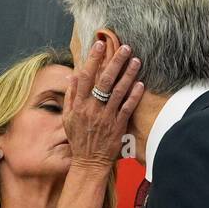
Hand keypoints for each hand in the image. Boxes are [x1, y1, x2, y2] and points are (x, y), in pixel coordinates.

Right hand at [61, 41, 144, 169]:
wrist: (89, 162)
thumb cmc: (79, 140)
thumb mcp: (67, 118)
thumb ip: (71, 96)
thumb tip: (73, 76)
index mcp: (79, 105)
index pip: (86, 76)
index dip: (93, 59)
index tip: (99, 44)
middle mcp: (92, 109)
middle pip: (105, 80)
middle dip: (115, 62)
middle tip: (124, 47)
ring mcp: (106, 117)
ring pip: (118, 91)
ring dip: (128, 75)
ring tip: (136, 60)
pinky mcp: (118, 126)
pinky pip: (127, 108)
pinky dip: (134, 96)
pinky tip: (140, 84)